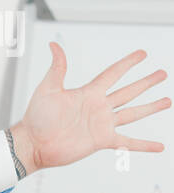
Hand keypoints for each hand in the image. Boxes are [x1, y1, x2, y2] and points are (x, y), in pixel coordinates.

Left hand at [9, 41, 169, 175]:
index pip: (113, 74)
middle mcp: (98, 107)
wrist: (33, 143)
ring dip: (150, 107)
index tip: (142, 54)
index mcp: (88, 93)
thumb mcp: (48, 88)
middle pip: (128, 92)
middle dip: (146, 82)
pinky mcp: (101, 141)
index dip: (128, 63)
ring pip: (133, 113)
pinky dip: (144, 145)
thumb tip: (54, 45)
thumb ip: (57, 68)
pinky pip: (128, 143)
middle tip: (162, 74)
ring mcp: (102, 124)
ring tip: (167, 101)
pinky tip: (160, 147)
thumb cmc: (36, 117)